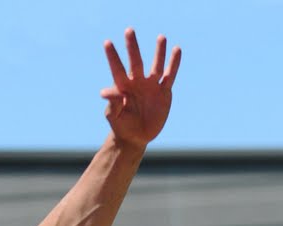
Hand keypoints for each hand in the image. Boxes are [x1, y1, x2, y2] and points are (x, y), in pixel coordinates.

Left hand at [101, 28, 180, 150]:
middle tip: (129, 30)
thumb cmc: (121, 126)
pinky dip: (173, 64)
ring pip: (156, 65)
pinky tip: (176, 50)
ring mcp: (151, 86)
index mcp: (123, 87)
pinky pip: (169, 76)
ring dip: (158, 51)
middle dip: (132, 46)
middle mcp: (137, 82)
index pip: (117, 69)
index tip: (107, 43)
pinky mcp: (164, 92)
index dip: (112, 57)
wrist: (136, 137)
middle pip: (135, 61)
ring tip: (161, 37)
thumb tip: (106, 92)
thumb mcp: (114, 116)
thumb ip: (112, 103)